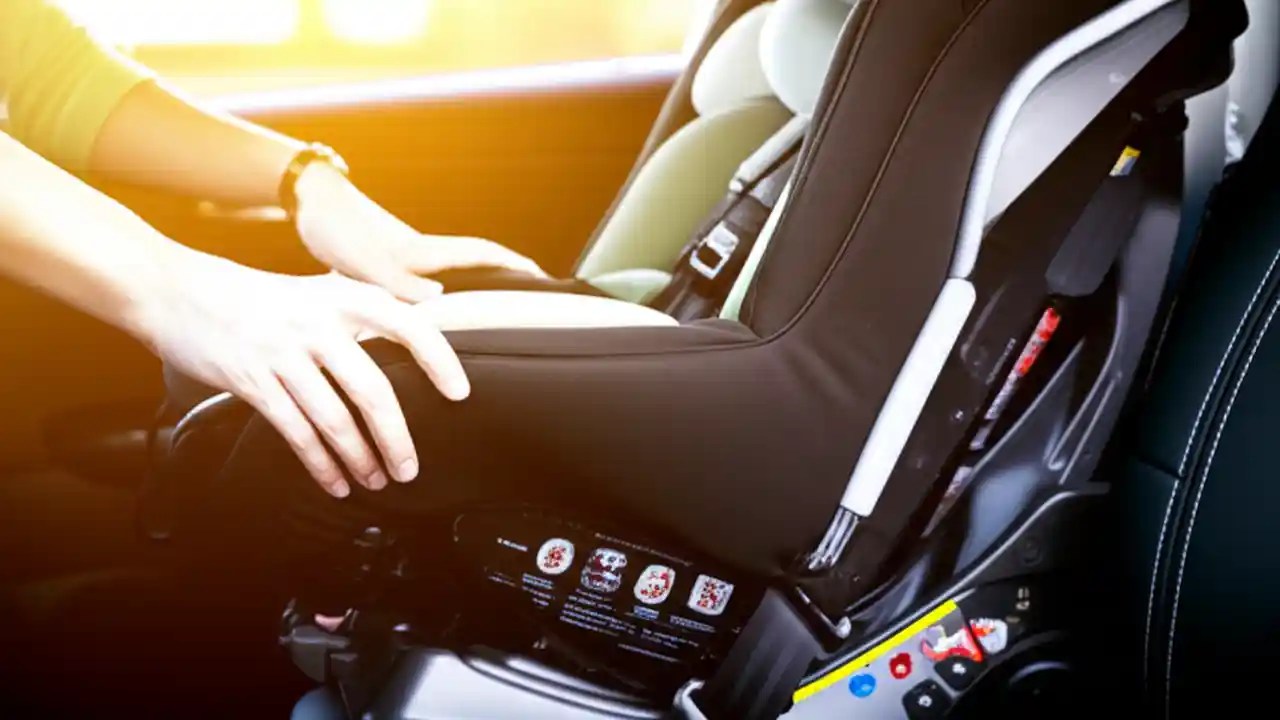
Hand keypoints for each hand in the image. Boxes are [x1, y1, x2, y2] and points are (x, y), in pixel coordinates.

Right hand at [138, 251, 468, 497]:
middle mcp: (317, 323)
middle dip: (397, 438)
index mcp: (341, 297)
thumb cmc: (254, 296)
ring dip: (360, 458)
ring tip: (375, 481)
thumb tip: (423, 314)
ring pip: (335, 419)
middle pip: (373, 390)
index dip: (439, 360)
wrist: (175, 290)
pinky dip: (320, 463)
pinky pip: (296, 431)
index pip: (407, 326)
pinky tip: (335, 481)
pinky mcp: (252, 380)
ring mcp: (283, 353)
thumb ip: (362, 307)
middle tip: (409, 468)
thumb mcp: (314, 289)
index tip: (460, 394)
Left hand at [292, 163, 545, 301]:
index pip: (481, 254)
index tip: (541, 276)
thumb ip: (402, 285)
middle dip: (500, 278)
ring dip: (468, 288)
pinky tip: (422, 314)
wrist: (309, 199)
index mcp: (424, 252)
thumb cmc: (338, 228)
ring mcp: (402, 257)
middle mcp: (420, 253)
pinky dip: (431, 298)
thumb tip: (439, 300)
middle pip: (472, 264)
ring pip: (445, 275)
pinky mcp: (382, 262)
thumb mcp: (368, 263)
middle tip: (525, 298)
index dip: (512, 264)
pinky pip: (417, 284)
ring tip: (483, 314)